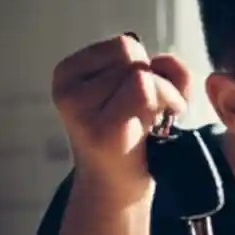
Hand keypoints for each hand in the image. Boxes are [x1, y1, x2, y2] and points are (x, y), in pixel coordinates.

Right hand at [50, 33, 190, 203]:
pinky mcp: (102, 129)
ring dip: (163, 95)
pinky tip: (161, 125)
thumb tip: (165, 62)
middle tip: (149, 113)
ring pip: (141, 72)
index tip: (144, 98)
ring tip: (151, 121)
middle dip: (154, 80)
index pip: (123, 45)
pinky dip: (167, 102)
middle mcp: (66, 89)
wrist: (117, 190)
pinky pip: (145, 89)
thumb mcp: (141, 90)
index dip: (147, 68)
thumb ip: (162, 68)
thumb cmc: (133, 136)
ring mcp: (80, 110)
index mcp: (68, 73)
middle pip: (131, 54)